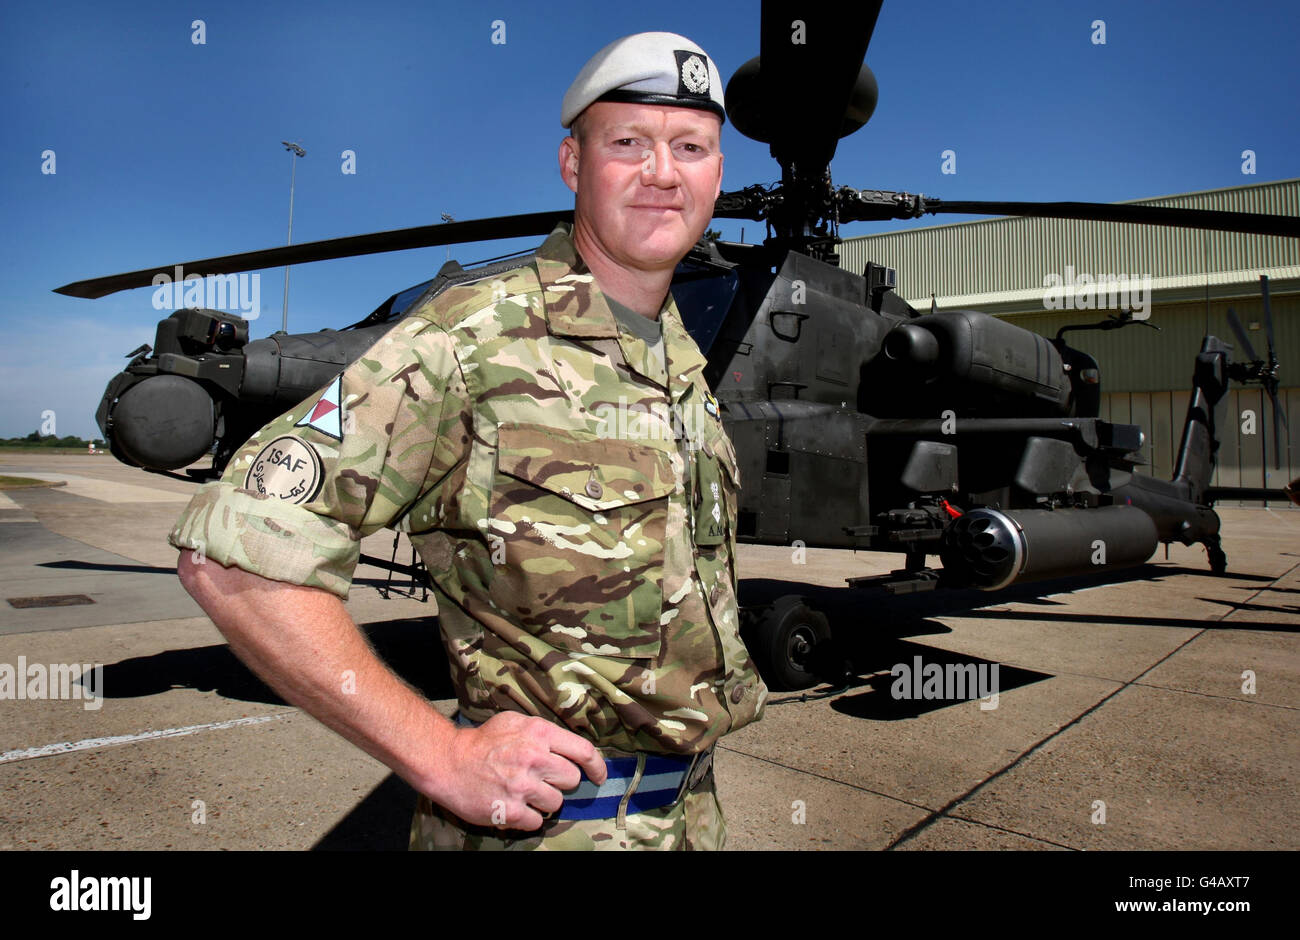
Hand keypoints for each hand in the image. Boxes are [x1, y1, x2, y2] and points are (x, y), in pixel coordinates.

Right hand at [434, 712, 607, 830]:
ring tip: (523, 791)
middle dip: (559, 781)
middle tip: (539, 779)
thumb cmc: (483, 742)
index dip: (596, 766)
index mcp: (539, 733)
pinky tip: (514, 805)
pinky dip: (528, 817)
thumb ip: (543, 732)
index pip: (583, 751)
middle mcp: (534, 758)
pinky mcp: (511, 810)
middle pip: (571, 779)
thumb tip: (571, 747)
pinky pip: (537, 821)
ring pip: (556, 802)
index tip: (598, 776)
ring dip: (543, 801)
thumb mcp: (515, 722)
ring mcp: (523, 785)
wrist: (448, 762)